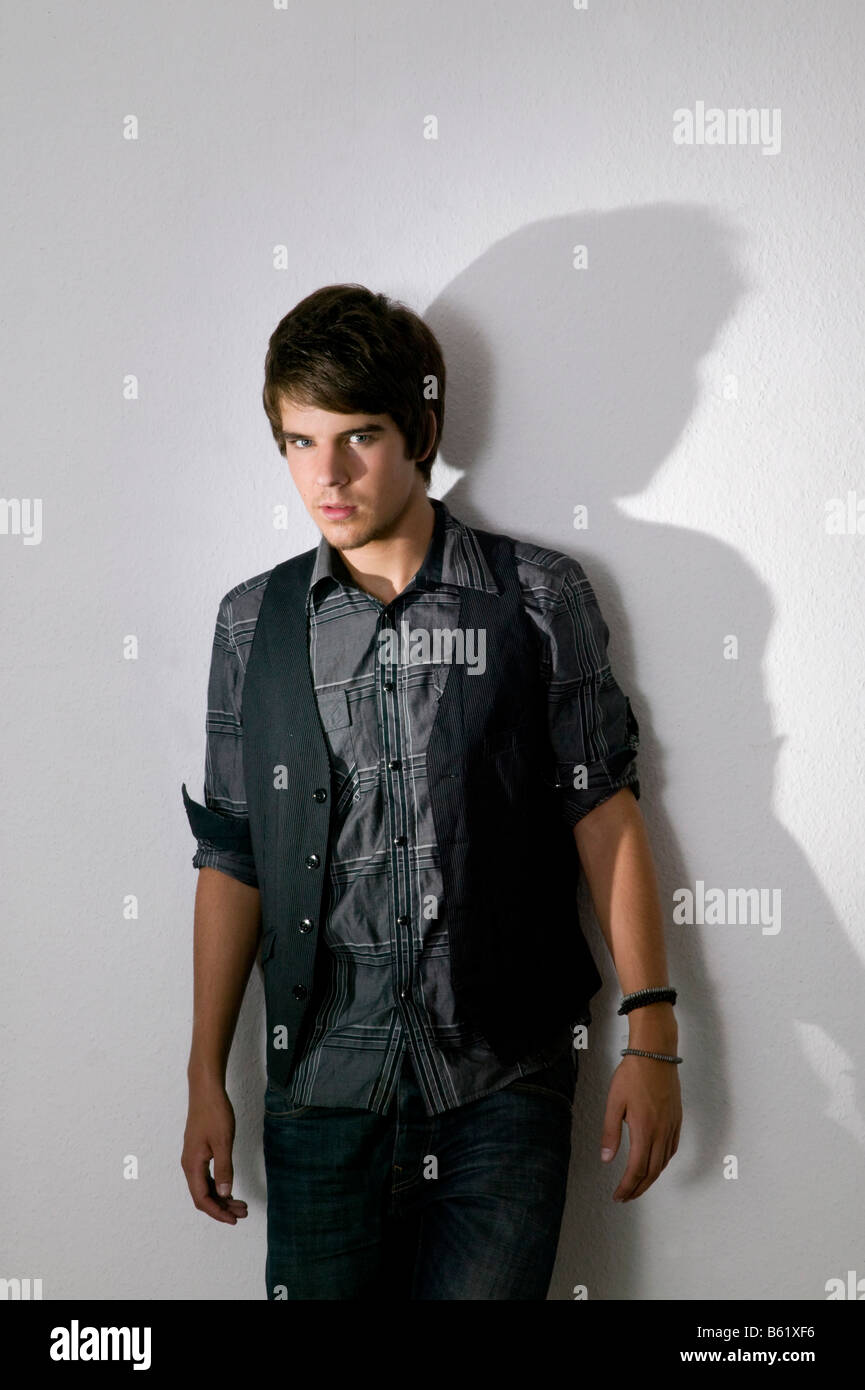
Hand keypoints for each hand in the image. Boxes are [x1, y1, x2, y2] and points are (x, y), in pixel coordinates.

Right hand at [181, 1079, 248, 1223]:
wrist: (205, 1090)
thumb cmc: (214, 1113)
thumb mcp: (223, 1142)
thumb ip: (224, 1169)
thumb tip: (225, 1194)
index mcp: (193, 1165)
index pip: (203, 1199)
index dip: (218, 1212)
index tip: (234, 1219)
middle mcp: (189, 1165)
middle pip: (203, 1196)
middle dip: (222, 1208)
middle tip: (242, 1212)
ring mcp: (193, 1158)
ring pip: (204, 1187)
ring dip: (221, 1198)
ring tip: (240, 1204)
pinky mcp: (198, 1152)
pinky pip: (205, 1177)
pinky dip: (218, 1186)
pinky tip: (229, 1188)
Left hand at [600, 1054, 681, 1200]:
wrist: (655, 1054)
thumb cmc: (633, 1075)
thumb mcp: (614, 1103)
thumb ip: (610, 1133)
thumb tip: (607, 1159)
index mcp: (644, 1131)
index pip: (636, 1170)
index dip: (627, 1187)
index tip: (618, 1196)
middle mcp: (661, 1133)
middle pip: (652, 1172)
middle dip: (638, 1188)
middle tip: (626, 1197)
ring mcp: (671, 1126)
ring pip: (664, 1162)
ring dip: (651, 1178)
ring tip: (638, 1185)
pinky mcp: (677, 1119)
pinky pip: (672, 1149)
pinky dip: (663, 1163)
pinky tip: (656, 1163)